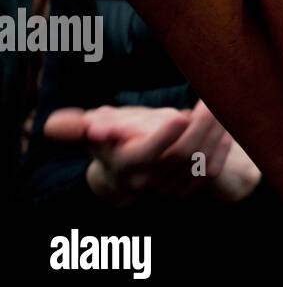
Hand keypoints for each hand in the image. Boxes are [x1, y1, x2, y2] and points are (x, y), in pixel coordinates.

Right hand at [44, 102, 261, 204]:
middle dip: (200, 126)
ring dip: (216, 132)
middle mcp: (150, 182)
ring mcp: (172, 188)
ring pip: (201, 161)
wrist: (127, 176)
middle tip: (213, 98)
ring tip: (225, 102)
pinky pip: (212, 169)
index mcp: (125, 166)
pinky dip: (222, 146)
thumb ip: (75, 127)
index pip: (145, 156)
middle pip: (181, 155)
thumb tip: (50, 125)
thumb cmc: (111, 142)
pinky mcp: (191, 188)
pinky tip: (229, 122)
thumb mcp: (93, 131)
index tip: (178, 117)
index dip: (161, 139)